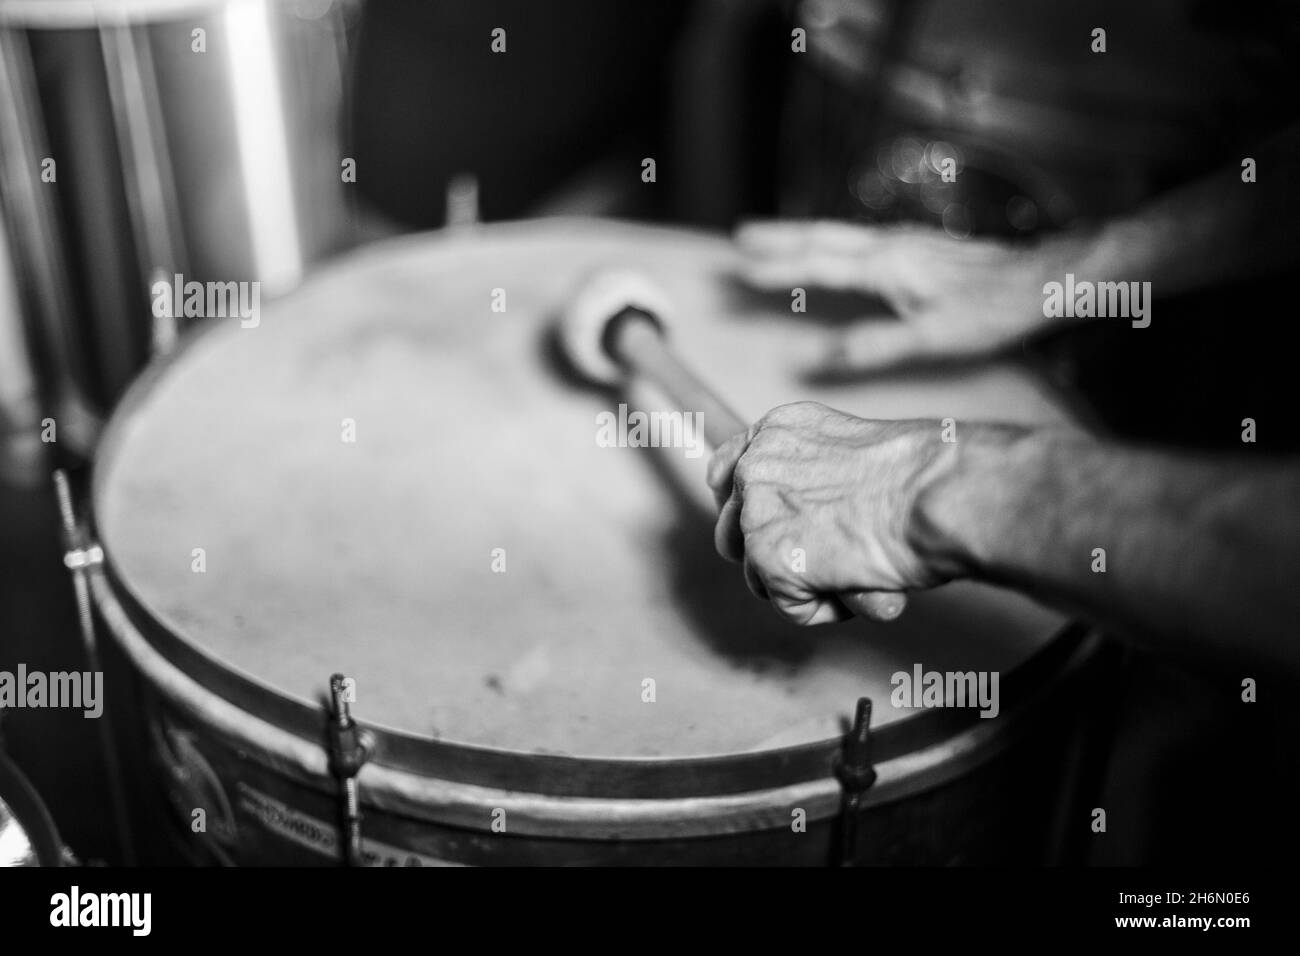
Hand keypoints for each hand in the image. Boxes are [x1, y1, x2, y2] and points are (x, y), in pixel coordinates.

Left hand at [706, 401, 955, 625]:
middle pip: (731, 530)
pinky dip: (827, 607)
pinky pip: (791, 606)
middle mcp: (754, 467)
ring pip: (759, 576)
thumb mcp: (850, 450)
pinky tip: (860, 581)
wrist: (934, 492)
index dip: (742, 505)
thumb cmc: (921, 474)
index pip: (726, 471)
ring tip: (855, 570)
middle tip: (818, 563)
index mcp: (774, 431)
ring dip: (803, 584)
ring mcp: (757, 515)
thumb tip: (804, 516)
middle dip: (766, 553)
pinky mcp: (770, 561)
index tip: (764, 524)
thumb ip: (813, 473)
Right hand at [736, 220, 1091, 371]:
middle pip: (822, 237)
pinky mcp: (921, 246)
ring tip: (771, 235)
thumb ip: (872, 347)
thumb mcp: (932, 339)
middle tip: (738, 236)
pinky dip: (830, 238)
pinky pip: (859, 237)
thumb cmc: (993, 310)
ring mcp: (907, 241)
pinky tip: (835, 246)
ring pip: (840, 233)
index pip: (819, 266)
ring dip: (801, 234)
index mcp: (886, 266)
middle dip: (777, 238)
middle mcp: (891, 245)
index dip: (778, 270)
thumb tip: (818, 358)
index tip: (740, 272)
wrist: (1047, 277)